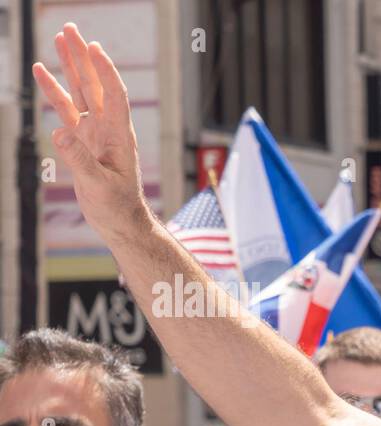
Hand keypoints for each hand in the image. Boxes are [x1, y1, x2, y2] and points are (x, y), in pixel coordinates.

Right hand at [33, 23, 151, 242]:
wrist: (119, 221)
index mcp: (119, 135)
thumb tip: (59, 133)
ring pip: (80, 91)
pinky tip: (41, 71)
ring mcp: (94, 131)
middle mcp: (108, 127)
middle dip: (83, 56)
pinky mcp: (81, 140)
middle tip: (71, 28)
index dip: (105, 71)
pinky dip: (54, 90)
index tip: (94, 48)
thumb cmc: (116, 207)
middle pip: (95, 84)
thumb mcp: (98, 185)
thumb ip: (79, 160)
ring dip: (70, 65)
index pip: (113, 94)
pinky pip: (66, 109)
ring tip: (59, 38)